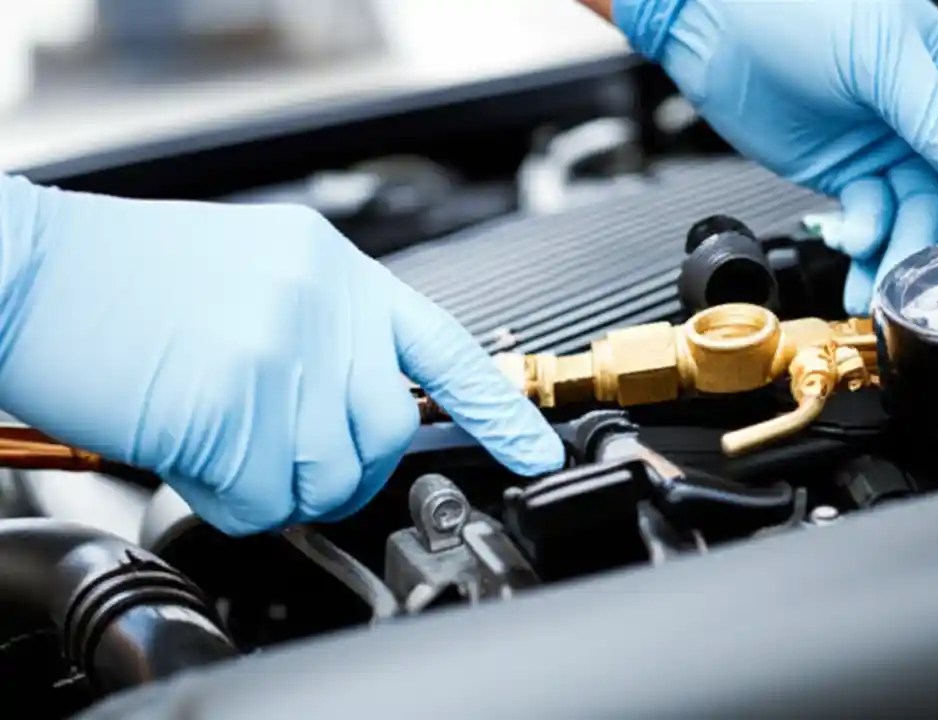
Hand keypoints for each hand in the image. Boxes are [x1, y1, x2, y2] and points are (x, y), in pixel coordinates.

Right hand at [0, 175, 563, 535]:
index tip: (537, 449)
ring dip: (277, 483)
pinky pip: (263, 499)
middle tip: (280, 451)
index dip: (500, 407)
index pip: (447, 348)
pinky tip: (191, 448)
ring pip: (330, 477)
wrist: (26, 269)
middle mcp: (325, 305)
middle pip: (387, 434)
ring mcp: (283, 351)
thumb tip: (361, 403)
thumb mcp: (256, 273)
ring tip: (223, 439)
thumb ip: (326, 330)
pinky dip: (227, 496)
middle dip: (342, 466)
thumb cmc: (126, 279)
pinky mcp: (235, 401)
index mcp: (339, 270)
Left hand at [613, 0, 937, 311]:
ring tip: (885, 287)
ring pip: (913, 220)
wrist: (714, 19)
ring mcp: (884, 150)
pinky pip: (867, 220)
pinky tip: (852, 248)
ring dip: (902, 257)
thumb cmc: (799, 6)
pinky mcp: (843, 173)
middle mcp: (928, 122)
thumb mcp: (881, 57)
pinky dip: (863, 242)